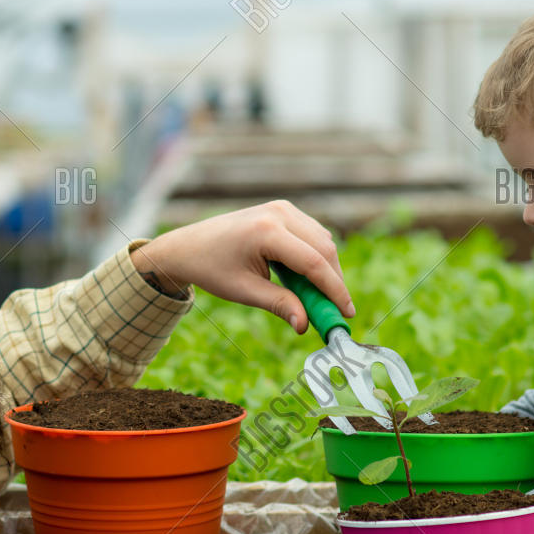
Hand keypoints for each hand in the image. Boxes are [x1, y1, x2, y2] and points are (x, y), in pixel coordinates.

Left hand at [131, 200, 354, 333]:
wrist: (188, 246)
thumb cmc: (211, 268)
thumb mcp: (244, 291)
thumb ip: (279, 305)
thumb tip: (305, 325)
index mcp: (266, 231)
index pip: (313, 262)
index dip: (334, 290)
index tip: (346, 314)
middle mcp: (278, 213)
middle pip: (324, 249)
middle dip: (334, 282)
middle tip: (335, 311)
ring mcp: (282, 208)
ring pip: (322, 240)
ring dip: (327, 269)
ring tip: (318, 299)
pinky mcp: (283, 210)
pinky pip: (312, 234)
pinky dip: (317, 257)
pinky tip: (307, 279)